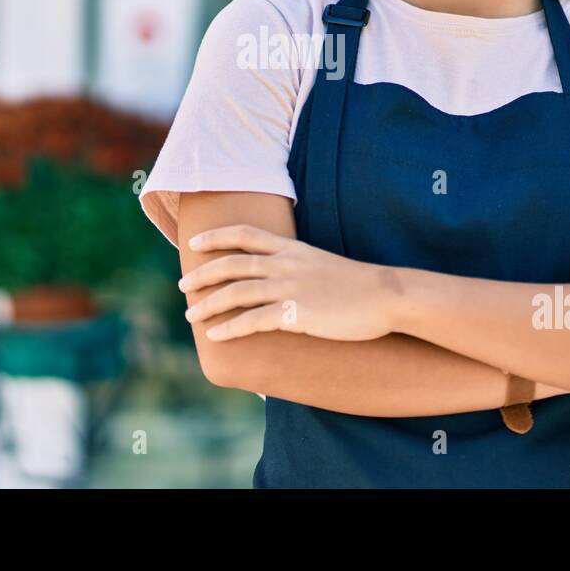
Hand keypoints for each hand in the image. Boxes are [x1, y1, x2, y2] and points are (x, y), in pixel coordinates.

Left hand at [178, 224, 395, 341]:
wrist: (385, 296)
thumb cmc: (358, 285)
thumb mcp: (322, 264)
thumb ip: (297, 266)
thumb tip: (280, 276)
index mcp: (291, 248)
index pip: (245, 234)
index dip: (216, 236)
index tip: (194, 242)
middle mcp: (285, 264)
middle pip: (231, 263)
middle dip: (202, 273)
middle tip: (184, 285)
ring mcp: (289, 288)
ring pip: (235, 292)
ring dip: (208, 304)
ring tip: (190, 315)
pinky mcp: (295, 313)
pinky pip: (252, 321)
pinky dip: (229, 328)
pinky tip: (215, 336)